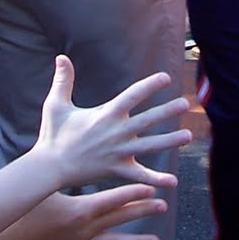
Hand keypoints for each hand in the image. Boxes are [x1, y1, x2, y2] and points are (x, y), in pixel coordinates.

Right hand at [29, 184, 165, 239]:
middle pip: (118, 219)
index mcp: (78, 211)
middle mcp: (83, 230)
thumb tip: (73, 147)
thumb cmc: (20, 209)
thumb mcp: (43, 188)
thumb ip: (60, 172)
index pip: (112, 199)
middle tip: (162, 206)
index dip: (134, 193)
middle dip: (141, 211)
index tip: (153, 187)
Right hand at [35, 56, 190, 187]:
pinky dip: (156, 179)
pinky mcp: (117, 170)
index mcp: (106, 115)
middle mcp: (116, 132)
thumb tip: (60, 57)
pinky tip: (173, 182)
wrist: (50, 167)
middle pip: (148, 120)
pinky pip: (140, 175)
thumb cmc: (53, 135)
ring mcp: (118, 152)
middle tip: (185, 104)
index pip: (133, 96)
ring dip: (170, 141)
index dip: (150, 86)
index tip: (166, 77)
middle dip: (167, 111)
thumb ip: (63, 80)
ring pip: (150, 146)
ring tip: (188, 136)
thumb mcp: (55, 105)